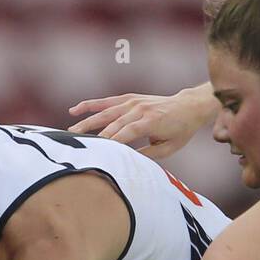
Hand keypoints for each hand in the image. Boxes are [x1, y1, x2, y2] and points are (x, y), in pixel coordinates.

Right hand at [67, 90, 205, 159]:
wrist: (189, 106)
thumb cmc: (180, 131)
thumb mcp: (168, 148)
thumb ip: (147, 154)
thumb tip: (127, 161)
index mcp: (151, 121)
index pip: (127, 133)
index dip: (113, 143)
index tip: (98, 154)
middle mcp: (140, 109)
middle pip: (113, 124)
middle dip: (95, 137)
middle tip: (77, 148)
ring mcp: (133, 102)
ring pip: (105, 113)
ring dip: (86, 122)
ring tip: (70, 132)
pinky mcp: (129, 98)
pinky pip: (106, 101)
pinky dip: (90, 105)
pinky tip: (74, 110)